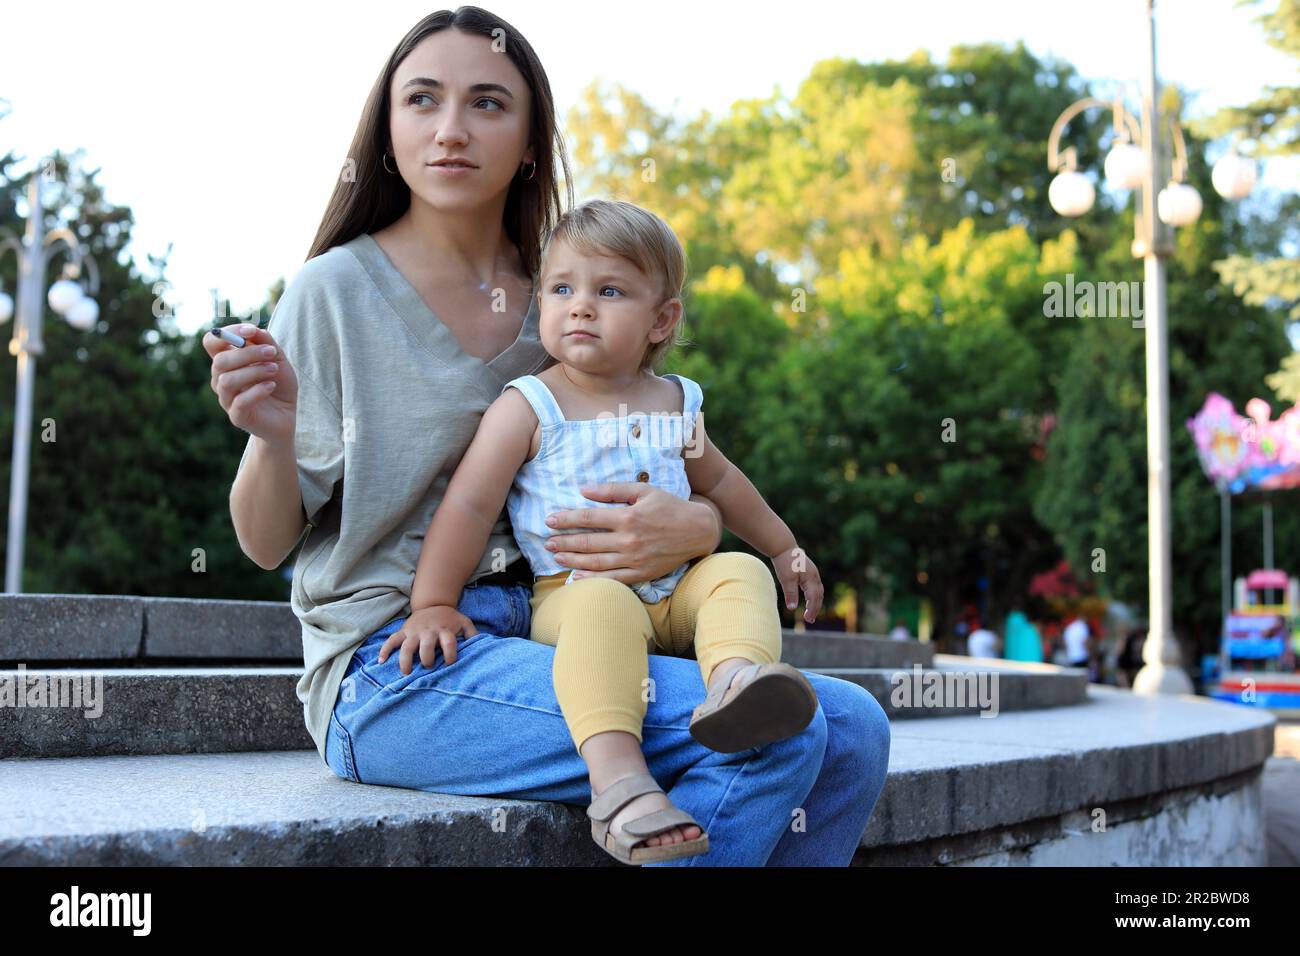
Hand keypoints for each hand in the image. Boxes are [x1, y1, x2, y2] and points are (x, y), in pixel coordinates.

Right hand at [205, 322, 297, 445]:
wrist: (288, 416)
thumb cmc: (279, 384)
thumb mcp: (277, 359)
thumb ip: (267, 343)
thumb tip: (255, 330)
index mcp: (227, 362)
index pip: (211, 342)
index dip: (228, 333)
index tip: (251, 331)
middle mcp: (221, 379)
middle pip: (220, 361)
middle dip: (248, 353)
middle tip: (271, 352)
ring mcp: (227, 399)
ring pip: (227, 381)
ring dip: (254, 371)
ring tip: (274, 369)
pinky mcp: (237, 416)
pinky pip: (239, 401)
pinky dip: (257, 391)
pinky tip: (271, 385)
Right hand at [377, 605, 477, 674]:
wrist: (433, 603)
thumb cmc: (450, 619)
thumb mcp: (464, 623)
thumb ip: (473, 635)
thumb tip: (481, 648)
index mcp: (444, 630)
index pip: (449, 643)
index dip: (450, 655)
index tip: (449, 664)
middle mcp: (428, 631)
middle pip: (426, 646)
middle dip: (427, 658)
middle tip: (428, 667)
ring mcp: (414, 631)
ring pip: (407, 646)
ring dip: (405, 659)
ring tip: (406, 673)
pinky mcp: (403, 631)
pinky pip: (391, 640)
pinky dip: (385, 650)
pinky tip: (381, 662)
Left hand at [543, 484, 714, 585]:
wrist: (698, 530)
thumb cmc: (669, 506)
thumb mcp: (643, 490)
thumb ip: (613, 490)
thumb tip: (583, 490)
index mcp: (628, 516)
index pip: (589, 517)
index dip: (566, 519)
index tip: (549, 520)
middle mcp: (629, 539)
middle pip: (588, 542)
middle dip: (564, 541)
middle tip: (547, 542)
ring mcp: (635, 559)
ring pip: (596, 562)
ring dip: (573, 560)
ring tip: (556, 557)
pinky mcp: (642, 573)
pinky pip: (612, 579)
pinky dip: (592, 579)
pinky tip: (576, 577)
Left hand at [771, 545, 822, 623]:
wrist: (783, 547)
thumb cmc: (784, 562)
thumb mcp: (786, 579)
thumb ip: (791, 594)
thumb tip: (792, 608)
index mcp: (810, 578)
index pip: (814, 598)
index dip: (812, 609)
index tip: (807, 619)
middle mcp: (815, 576)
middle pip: (819, 596)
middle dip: (815, 608)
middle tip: (809, 620)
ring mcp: (813, 573)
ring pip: (818, 591)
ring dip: (816, 602)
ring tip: (810, 613)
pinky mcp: (809, 572)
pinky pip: (815, 587)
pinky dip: (814, 596)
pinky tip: (808, 600)